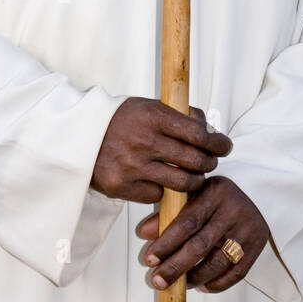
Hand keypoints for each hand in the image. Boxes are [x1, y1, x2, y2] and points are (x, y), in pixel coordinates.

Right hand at [91, 99, 231, 203]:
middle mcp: (144, 141)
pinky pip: (158, 195)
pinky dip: (164, 190)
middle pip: (195, 160)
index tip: (225, 146)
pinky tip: (162, 182)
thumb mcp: (147, 106)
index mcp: (153, 116)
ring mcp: (133, 166)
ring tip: (194, 177)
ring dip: (194, 181)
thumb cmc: (119, 120)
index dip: (218, 143)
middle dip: (209, 164)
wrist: (78, 136)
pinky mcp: (122, 186)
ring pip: (182, 182)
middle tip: (210, 163)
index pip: (199, 134)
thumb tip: (209, 128)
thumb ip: (179, 115)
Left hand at [138, 175, 269, 293]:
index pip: (187, 222)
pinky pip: (236, 273)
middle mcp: (234, 209)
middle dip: (176, 267)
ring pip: (218, 262)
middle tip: (158, 281)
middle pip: (201, 245)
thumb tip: (145, 233)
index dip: (166, 243)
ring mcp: (248, 229)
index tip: (150, 259)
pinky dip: (217, 284)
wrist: (256, 194)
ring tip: (180, 284)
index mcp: (215, 192)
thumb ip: (170, 213)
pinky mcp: (257, 245)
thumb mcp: (193, 195)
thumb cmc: (215, 197)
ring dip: (195, 278)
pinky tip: (202, 285)